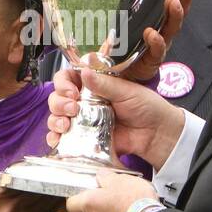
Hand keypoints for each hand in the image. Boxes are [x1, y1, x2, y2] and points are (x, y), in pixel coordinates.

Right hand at [46, 68, 183, 169]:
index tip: (71, 92)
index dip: (63, 83)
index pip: (68, 77)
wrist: (156, 134)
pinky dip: (56, 139)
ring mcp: (83, 120)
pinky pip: (64, 138)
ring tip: (65, 125)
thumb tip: (84, 72)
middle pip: (58, 98)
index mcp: (94, 84)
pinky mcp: (84, 139)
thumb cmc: (147, 107)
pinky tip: (58, 139)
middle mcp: (85, 100)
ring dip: (55, 120)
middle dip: (59, 103)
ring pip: (56, 117)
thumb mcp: (127, 91)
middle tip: (72, 109)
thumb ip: (104, 83)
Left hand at [64, 170, 158, 211]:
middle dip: (95, 199)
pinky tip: (130, 208)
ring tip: (122, 197)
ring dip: (108, 207)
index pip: (70, 203)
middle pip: (87, 209)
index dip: (74, 195)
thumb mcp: (118, 179)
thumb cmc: (131, 198)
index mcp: (88, 204)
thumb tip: (100, 176)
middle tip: (107, 189)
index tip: (83, 187)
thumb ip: (106, 176)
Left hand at [120, 0, 194, 82]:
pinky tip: (152, 33)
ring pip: (172, 27)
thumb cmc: (124, 42)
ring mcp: (160, 44)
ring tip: (173, 2)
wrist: (120, 71)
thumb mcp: (124, 19)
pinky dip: (155, 41)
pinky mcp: (152, 58)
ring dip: (174, 14)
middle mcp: (164, 29)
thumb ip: (124, 3)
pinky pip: (157, 49)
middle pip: (179, 11)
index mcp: (160, 18)